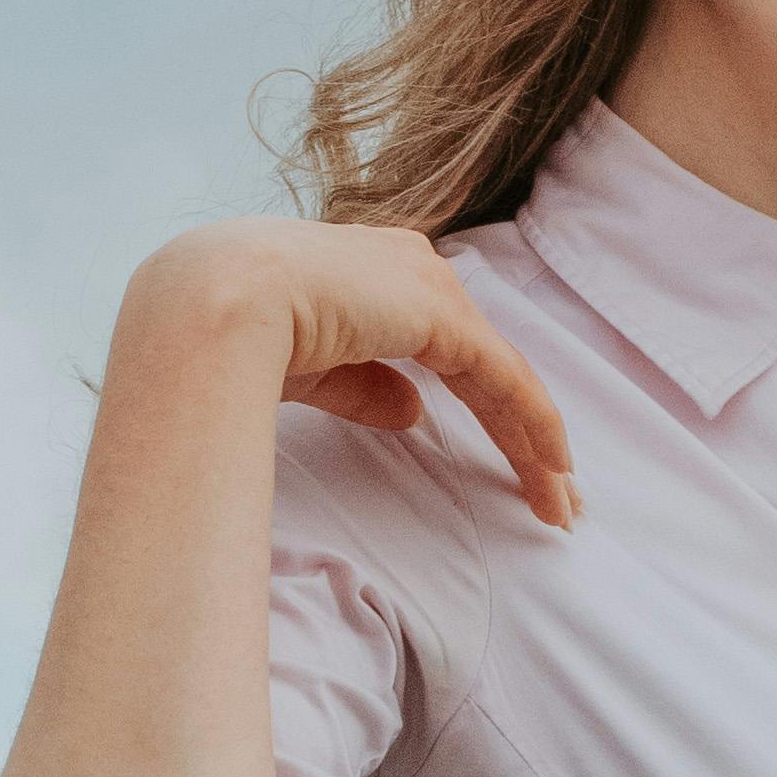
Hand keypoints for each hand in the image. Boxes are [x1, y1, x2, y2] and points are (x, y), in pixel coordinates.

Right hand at [128, 221, 579, 528]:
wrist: (213, 301)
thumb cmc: (232, 333)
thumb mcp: (309, 367)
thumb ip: (363, 385)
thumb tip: (413, 414)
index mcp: (374, 277)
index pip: (449, 348)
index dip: (484, 407)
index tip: (508, 463)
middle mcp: (412, 270)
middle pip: (486, 363)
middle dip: (522, 431)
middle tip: (555, 495)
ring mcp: (430, 287)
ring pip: (504, 376)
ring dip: (537, 444)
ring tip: (562, 505)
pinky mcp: (443, 317)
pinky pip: (506, 380)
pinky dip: (535, 426)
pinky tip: (557, 469)